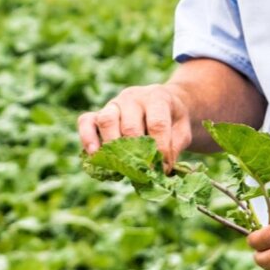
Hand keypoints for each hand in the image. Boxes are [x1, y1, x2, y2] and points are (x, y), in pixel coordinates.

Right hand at [77, 84, 193, 172]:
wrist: (163, 102)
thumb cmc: (172, 119)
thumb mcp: (182, 130)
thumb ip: (173, 148)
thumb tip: (161, 171)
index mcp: (157, 98)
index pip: (157, 124)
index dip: (160, 149)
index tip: (162, 169)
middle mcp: (133, 98)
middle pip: (130, 126)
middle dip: (135, 153)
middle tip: (141, 172)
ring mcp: (114, 104)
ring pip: (107, 121)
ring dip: (112, 148)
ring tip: (119, 167)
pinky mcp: (99, 113)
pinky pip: (86, 121)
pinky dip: (87, 138)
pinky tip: (94, 155)